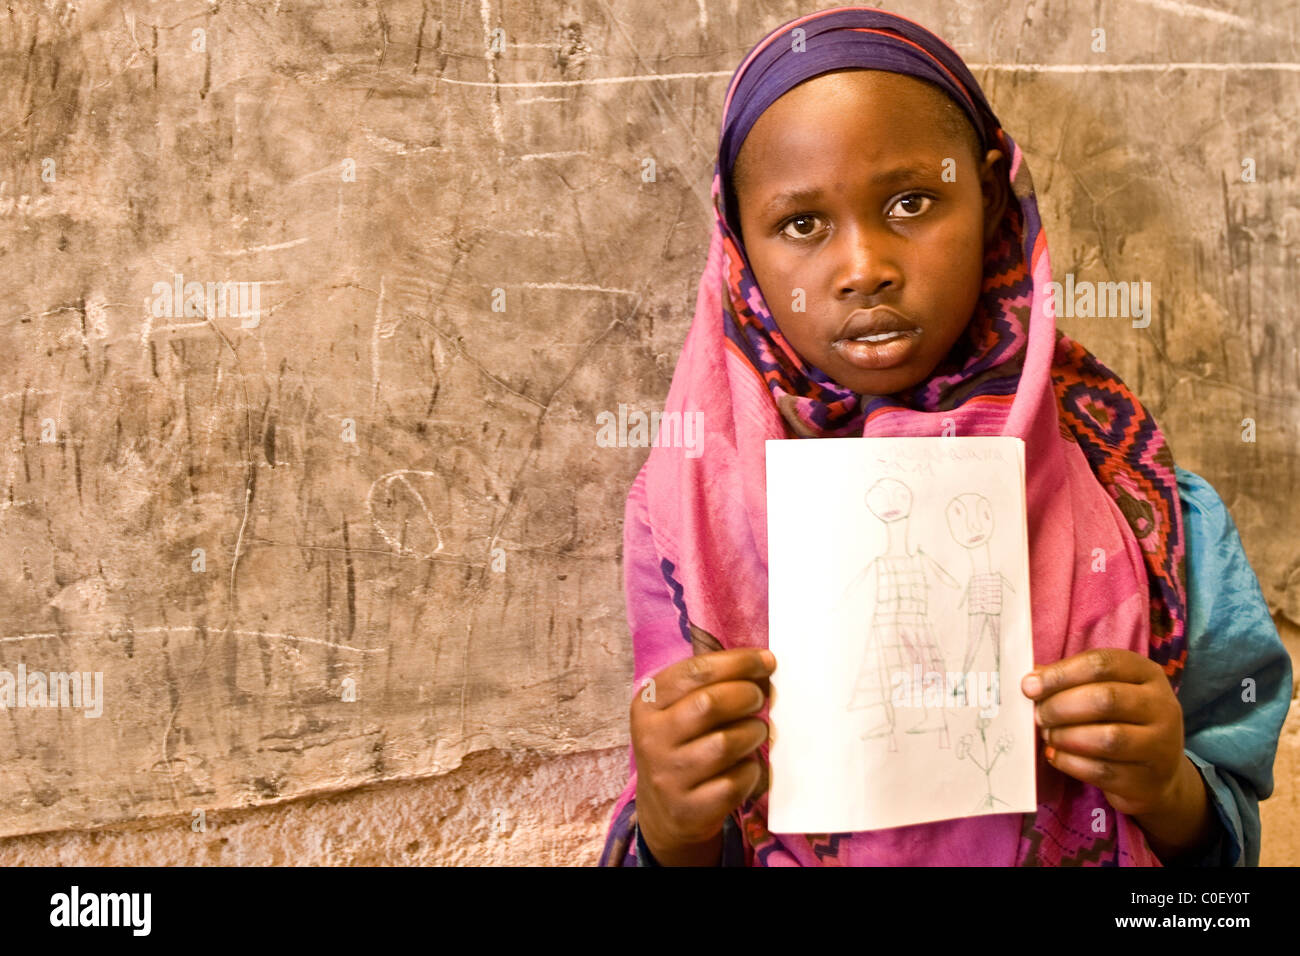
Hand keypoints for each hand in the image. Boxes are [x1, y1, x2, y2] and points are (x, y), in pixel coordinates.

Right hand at [631, 647, 775, 865]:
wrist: (664, 812)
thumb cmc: (682, 747)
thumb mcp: (678, 711)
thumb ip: (709, 686)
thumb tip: (762, 666)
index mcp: (647, 704)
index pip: (694, 671)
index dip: (737, 662)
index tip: (767, 661)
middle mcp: (652, 738)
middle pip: (709, 703)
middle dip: (746, 695)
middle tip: (759, 698)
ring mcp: (668, 776)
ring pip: (725, 744)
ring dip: (753, 732)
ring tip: (755, 732)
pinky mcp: (690, 809)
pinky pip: (734, 782)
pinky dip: (751, 770)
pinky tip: (746, 766)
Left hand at [1020, 648, 1184, 816]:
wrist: (1157, 774)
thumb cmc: (1120, 720)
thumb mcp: (1104, 690)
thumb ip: (1070, 680)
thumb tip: (1031, 678)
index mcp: (1147, 674)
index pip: (1102, 664)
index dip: (1061, 673)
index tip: (1029, 686)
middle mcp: (1162, 707)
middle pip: (1105, 699)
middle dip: (1060, 706)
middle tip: (1039, 715)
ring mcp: (1160, 746)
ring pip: (1107, 738)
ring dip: (1065, 736)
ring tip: (1049, 735)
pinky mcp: (1148, 780)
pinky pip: (1102, 771)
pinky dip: (1070, 762)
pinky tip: (1056, 755)